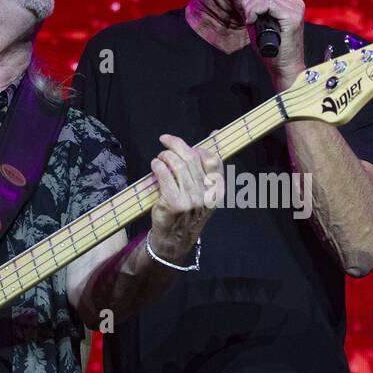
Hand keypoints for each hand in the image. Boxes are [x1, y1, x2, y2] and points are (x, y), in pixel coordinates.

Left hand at [148, 133, 223, 262]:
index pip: (213, 160)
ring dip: (165, 156)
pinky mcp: (174, 202)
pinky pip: (165, 175)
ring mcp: (191, 199)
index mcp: (217, 190)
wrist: (175, 239)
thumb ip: (208, 165)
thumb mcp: (204, 191)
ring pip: (177, 164)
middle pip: (191, 158)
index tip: (184, 145)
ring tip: (159, 158)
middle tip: (165, 141)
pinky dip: (158, 166)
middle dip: (175, 145)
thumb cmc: (188, 212)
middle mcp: (206, 194)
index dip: (198, 147)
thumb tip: (214, 132)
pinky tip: (155, 166)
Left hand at [234, 0, 305, 89]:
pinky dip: (255, 10)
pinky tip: (253, 22)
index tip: (247, 9)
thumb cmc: (271, 49)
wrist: (283, 68)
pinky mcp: (293, 16)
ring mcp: (296, 8)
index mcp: (289, 1)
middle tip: (246, 16)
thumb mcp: (255, 23)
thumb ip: (247, 6)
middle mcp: (295, 2)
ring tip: (250, 20)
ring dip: (250, 6)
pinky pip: (269, 3)